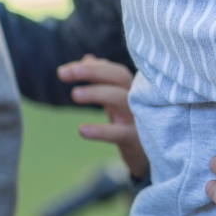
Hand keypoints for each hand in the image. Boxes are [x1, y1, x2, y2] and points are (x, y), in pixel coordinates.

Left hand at [57, 54, 149, 179]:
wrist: (152, 156)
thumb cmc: (134, 123)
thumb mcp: (118, 100)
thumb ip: (104, 80)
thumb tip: (88, 58)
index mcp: (133, 88)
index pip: (113, 70)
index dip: (90, 67)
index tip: (64, 70)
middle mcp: (139, 98)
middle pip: (119, 77)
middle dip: (92, 72)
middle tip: (62, 74)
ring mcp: (139, 118)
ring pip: (120, 98)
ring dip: (97, 93)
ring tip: (74, 94)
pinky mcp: (136, 140)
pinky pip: (118, 133)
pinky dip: (100, 131)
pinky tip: (82, 130)